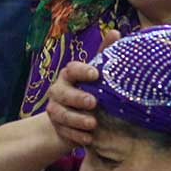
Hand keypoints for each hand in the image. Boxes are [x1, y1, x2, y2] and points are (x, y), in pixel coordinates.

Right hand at [44, 29, 119, 147]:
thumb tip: (115, 31)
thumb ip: (104, 54)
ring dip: (76, 119)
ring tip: (92, 124)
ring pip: (60, 113)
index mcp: (70, 75)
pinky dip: (76, 136)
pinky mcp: (57, 127)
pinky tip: (88, 139)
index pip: (72, 69)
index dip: (82, 71)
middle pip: (61, 92)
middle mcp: (58, 90)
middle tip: (93, 103)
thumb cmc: (90, 89)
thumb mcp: (97, 73)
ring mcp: (55, 109)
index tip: (96, 75)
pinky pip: (63, 131)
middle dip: (77, 98)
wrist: (74, 118)